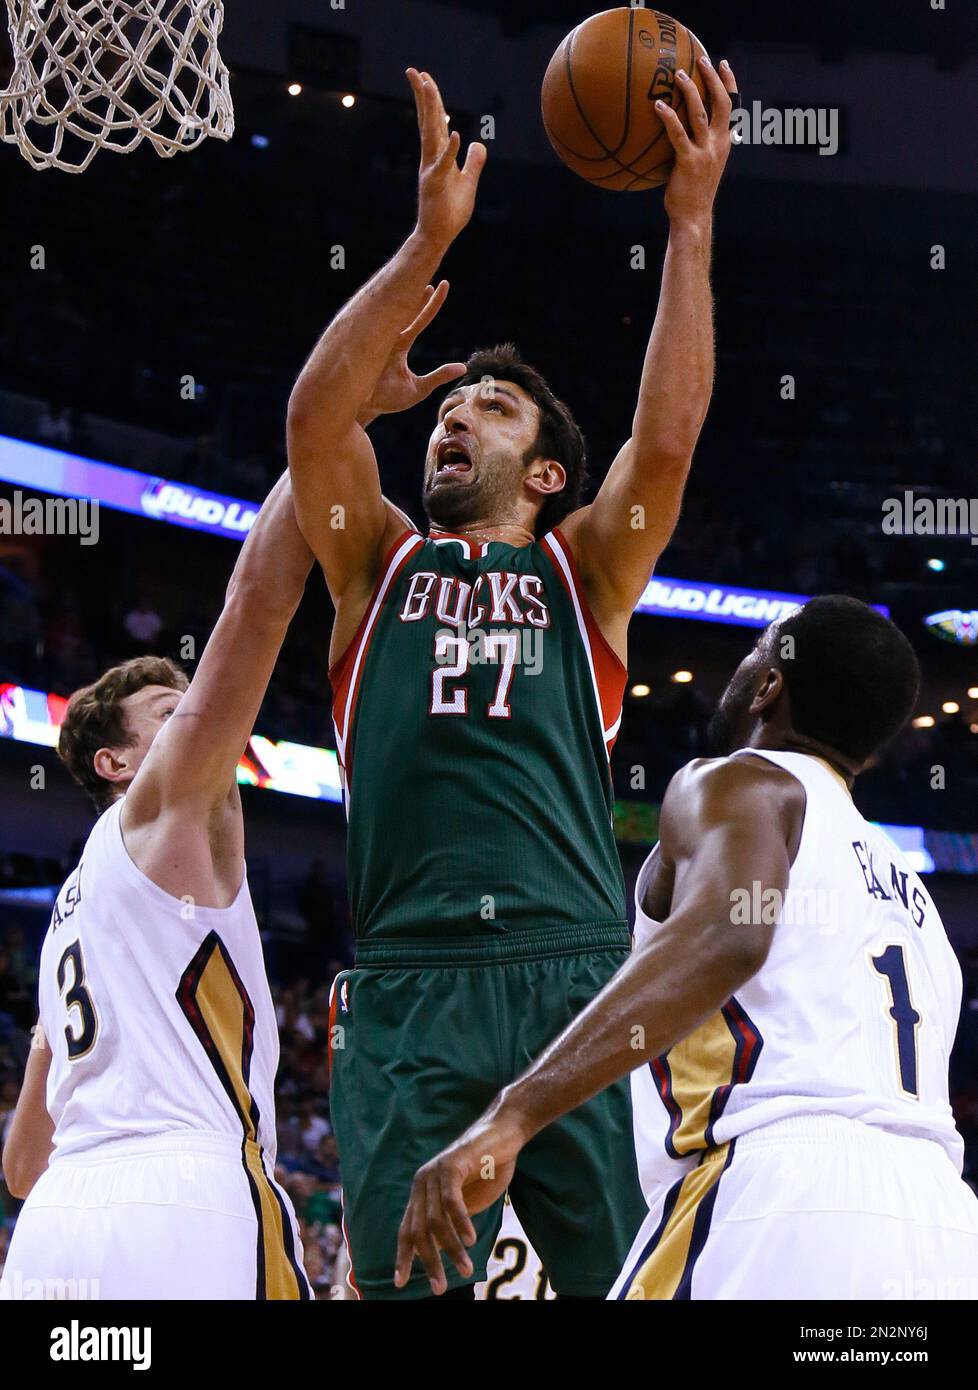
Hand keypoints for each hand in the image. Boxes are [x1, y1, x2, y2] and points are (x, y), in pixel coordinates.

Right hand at [358, 281, 465, 426]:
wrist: (364, 411)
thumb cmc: (388, 401)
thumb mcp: (419, 388)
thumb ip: (439, 376)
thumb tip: (463, 367)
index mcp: (400, 344)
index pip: (420, 318)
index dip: (431, 303)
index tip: (442, 285)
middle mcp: (389, 337)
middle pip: (406, 308)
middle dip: (416, 289)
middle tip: (427, 268)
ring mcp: (378, 339)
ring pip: (393, 312)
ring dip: (404, 294)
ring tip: (416, 274)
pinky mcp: (369, 345)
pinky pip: (379, 325)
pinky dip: (386, 310)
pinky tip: (394, 296)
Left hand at [393, 1106, 524, 1294]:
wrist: (505, 1132)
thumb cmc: (490, 1168)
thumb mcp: (469, 1203)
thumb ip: (453, 1223)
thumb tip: (442, 1250)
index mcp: (423, 1192)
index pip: (407, 1229)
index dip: (403, 1256)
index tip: (400, 1283)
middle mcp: (422, 1182)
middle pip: (418, 1230)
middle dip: (429, 1262)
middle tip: (439, 1288)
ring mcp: (434, 1173)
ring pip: (435, 1221)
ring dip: (451, 1248)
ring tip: (467, 1268)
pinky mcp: (451, 1165)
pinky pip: (451, 1202)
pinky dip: (460, 1223)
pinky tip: (471, 1240)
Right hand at [408, 67, 486, 250]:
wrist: (438, 235)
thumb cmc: (450, 211)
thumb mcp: (468, 182)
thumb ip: (474, 162)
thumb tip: (478, 144)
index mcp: (437, 156)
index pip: (435, 123)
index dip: (431, 101)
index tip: (425, 79)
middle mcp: (431, 158)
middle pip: (428, 121)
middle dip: (424, 96)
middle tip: (415, 72)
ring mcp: (432, 170)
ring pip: (431, 134)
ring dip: (430, 110)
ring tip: (427, 86)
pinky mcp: (436, 185)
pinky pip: (444, 164)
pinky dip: (450, 149)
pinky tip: (455, 133)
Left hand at [659, 56, 736, 229]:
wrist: (693, 218)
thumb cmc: (693, 193)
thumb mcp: (702, 166)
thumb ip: (699, 146)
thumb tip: (681, 131)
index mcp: (724, 143)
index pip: (732, 107)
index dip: (729, 84)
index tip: (723, 64)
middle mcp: (718, 144)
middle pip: (721, 103)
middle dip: (712, 78)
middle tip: (701, 59)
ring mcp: (704, 153)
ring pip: (700, 113)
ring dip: (690, 91)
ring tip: (678, 74)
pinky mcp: (688, 162)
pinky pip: (678, 134)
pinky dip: (668, 118)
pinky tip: (657, 106)